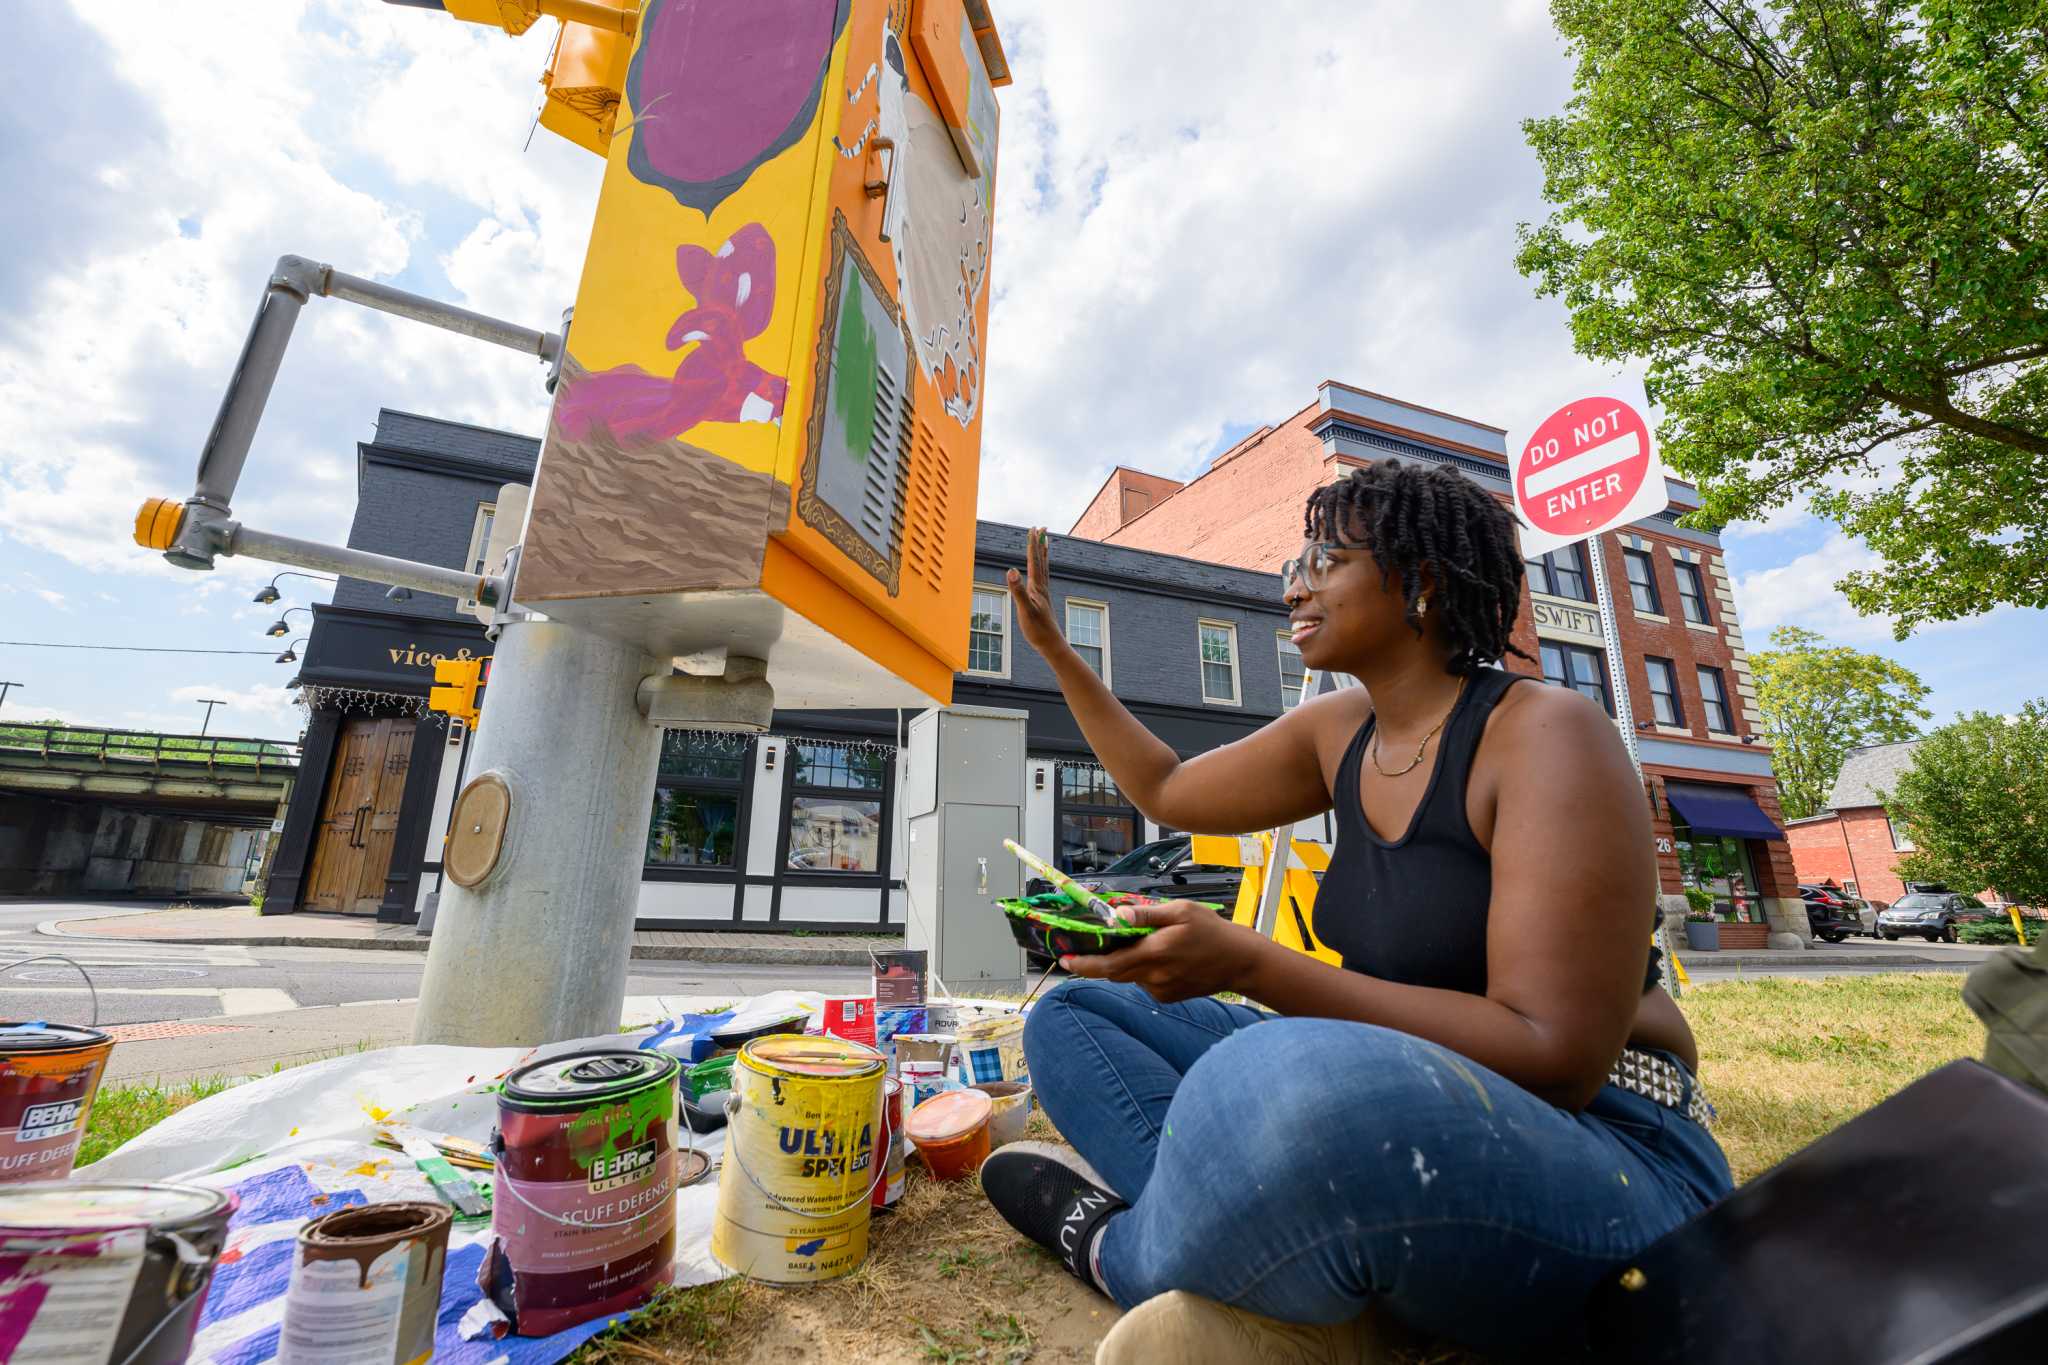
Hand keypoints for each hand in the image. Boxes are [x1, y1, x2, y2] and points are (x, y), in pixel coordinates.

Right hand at [1006, 527, 1066, 659]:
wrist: (1051, 644)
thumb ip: (1017, 590)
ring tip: (1045, 543)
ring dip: (1043, 554)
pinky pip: (1043, 579)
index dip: (1032, 544)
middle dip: (1039, 544)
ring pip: (1044, 568)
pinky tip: (1041, 571)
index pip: (1034, 561)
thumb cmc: (1038, 630)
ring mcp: (1043, 594)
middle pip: (1041, 560)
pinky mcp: (1042, 601)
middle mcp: (1042, 587)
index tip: (1033, 529)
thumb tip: (1011, 570)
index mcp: (1036, 587)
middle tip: (1041, 528)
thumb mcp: (1024, 610)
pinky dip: (1043, 570)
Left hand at [1060, 901, 1264, 1002]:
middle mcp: (1154, 976)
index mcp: (1154, 952)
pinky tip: (1163, 957)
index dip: (1083, 964)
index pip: (1109, 964)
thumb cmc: (1212, 932)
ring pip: (1129, 976)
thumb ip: (1146, 913)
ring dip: (1126, 961)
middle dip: (1099, 960)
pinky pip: (1144, 982)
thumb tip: (1117, 914)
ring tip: (1145, 943)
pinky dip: (1143, 969)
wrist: (1240, 962)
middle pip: (1113, 971)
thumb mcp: (1180, 911)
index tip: (1065, 959)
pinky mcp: (1167, 996)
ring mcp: (1160, 989)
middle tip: (1092, 945)